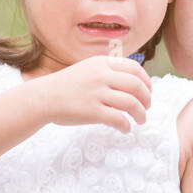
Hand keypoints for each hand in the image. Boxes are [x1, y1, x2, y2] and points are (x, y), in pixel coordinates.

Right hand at [37, 55, 151, 132]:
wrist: (44, 97)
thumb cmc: (68, 85)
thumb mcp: (88, 68)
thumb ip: (109, 71)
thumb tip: (135, 81)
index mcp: (102, 63)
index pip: (134, 68)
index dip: (146, 81)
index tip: (148, 91)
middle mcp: (101, 75)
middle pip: (136, 85)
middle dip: (147, 98)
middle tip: (147, 107)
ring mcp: (96, 93)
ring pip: (131, 103)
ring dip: (141, 113)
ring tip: (141, 120)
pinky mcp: (91, 111)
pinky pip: (117, 119)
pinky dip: (126, 125)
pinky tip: (125, 129)